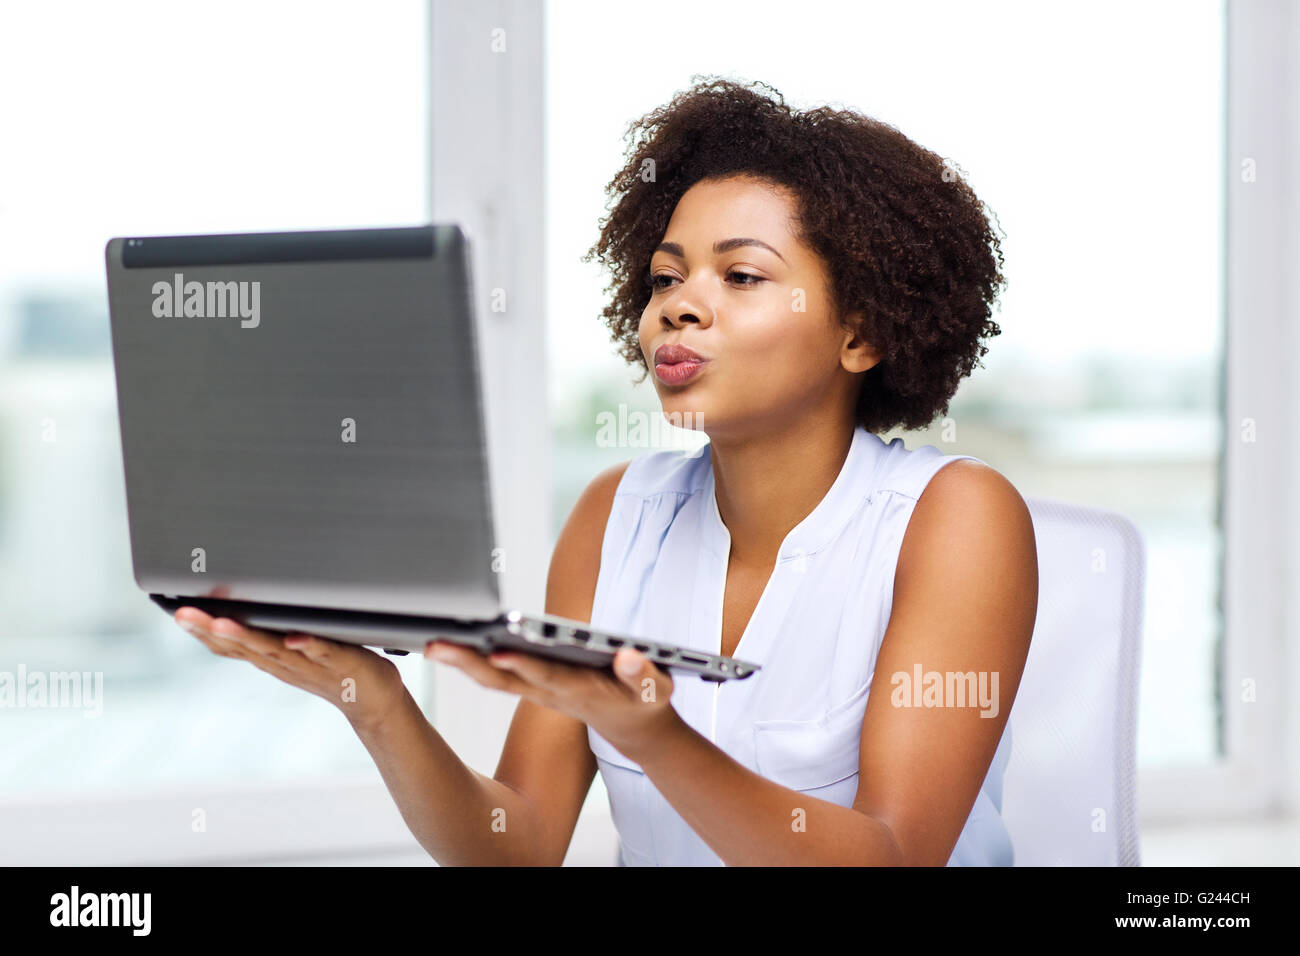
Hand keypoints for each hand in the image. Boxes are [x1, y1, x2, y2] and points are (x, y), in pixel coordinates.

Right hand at [174, 607, 405, 730]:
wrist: (372, 699)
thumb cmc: (333, 666)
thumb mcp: (293, 649)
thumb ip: (269, 633)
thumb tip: (241, 607)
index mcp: (272, 658)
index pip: (230, 645)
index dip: (203, 631)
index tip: (176, 611)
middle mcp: (285, 662)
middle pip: (242, 645)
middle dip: (211, 629)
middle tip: (182, 613)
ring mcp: (311, 664)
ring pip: (275, 649)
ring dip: (248, 636)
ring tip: (221, 622)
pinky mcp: (343, 662)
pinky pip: (323, 651)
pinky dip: (309, 644)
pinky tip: (294, 637)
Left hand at [425, 640, 678, 758]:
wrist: (637, 730)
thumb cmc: (647, 703)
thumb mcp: (656, 690)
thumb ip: (643, 674)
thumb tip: (627, 655)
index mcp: (581, 690)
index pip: (547, 676)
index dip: (524, 664)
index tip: (498, 649)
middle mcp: (552, 693)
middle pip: (505, 679)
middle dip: (470, 663)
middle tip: (435, 646)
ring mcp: (540, 692)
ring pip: (495, 678)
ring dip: (463, 662)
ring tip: (431, 642)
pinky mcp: (535, 687)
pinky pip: (497, 676)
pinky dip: (472, 663)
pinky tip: (449, 647)